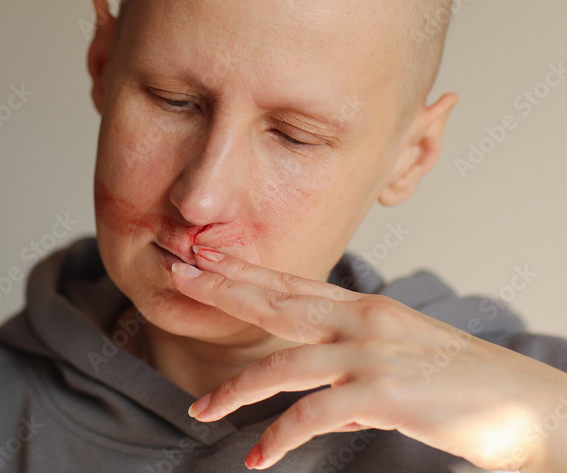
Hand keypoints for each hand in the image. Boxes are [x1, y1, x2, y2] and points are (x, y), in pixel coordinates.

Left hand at [169, 247, 566, 470]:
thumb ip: (354, 367)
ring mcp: (371, 354)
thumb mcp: (401, 359)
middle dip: (223, 289)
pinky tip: (258, 457)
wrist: (531, 407)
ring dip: (236, 387)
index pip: (292, 282)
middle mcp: (363, 320)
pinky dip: (281, 437)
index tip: (204, 255)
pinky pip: (314, 415)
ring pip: (283, 362)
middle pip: (277, 301)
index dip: (245, 269)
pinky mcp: (383, 393)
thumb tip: (320, 398)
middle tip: (177, 275)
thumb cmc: (466, 385)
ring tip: (199, 409)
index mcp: (366, 308)